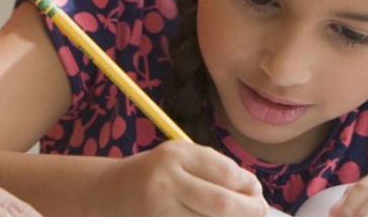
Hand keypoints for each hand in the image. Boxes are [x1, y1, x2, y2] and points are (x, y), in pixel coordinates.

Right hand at [90, 140, 266, 216]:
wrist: (107, 193)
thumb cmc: (153, 175)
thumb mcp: (179, 158)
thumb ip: (215, 169)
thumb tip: (254, 192)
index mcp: (175, 156)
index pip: (228, 173)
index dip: (250, 186)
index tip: (256, 193)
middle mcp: (165, 182)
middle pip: (224, 205)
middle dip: (251, 211)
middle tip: (259, 211)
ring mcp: (159, 211)